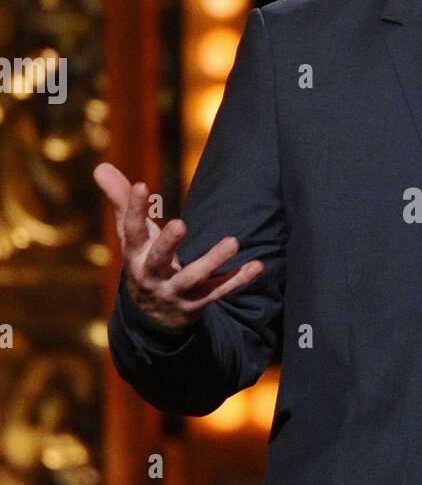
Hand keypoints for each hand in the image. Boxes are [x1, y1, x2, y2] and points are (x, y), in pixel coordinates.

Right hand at [93, 161, 264, 331]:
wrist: (152, 316)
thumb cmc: (144, 261)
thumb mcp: (132, 236)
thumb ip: (121, 201)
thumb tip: (100, 167)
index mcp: (135, 255)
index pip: (131, 231)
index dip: (134, 209)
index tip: (142, 185)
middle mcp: (152, 275)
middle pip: (159, 259)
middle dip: (168, 243)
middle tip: (180, 224)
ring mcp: (176, 291)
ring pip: (193, 278)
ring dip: (213, 261)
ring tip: (233, 242)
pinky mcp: (197, 303)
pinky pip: (219, 292)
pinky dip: (238, 280)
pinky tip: (257, 266)